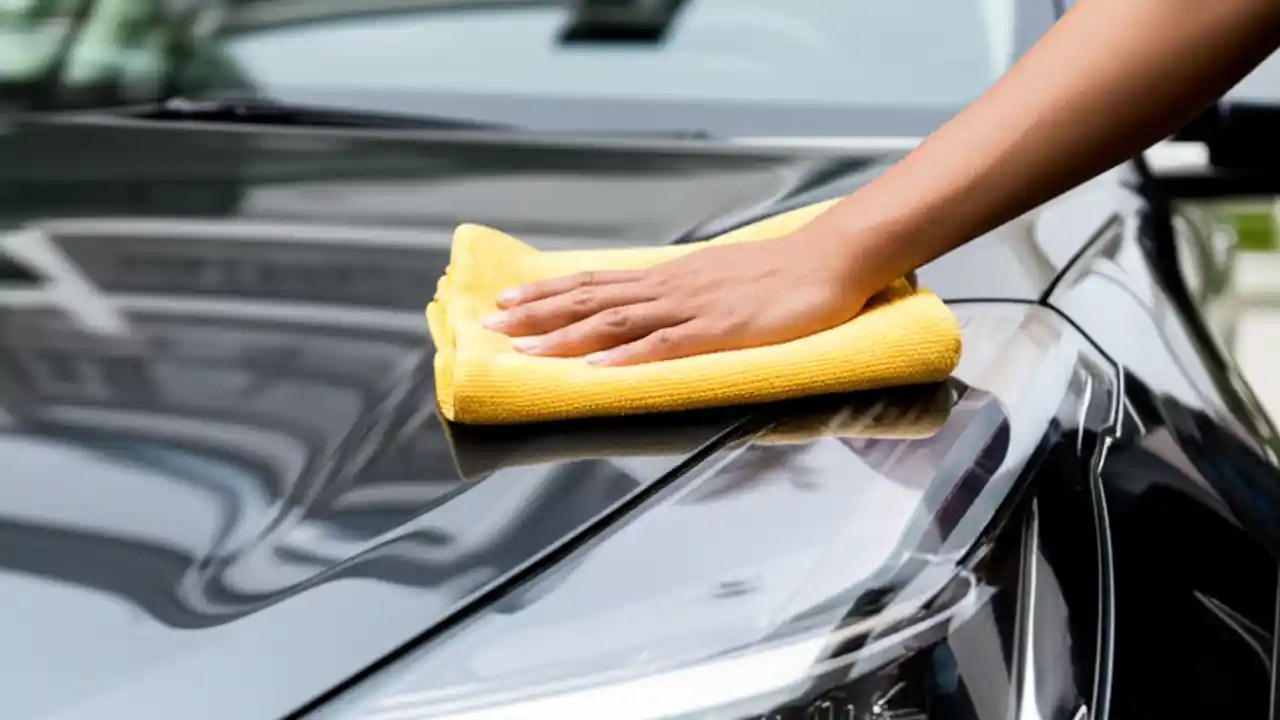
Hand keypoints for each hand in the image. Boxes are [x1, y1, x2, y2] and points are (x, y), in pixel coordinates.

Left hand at [481, 233, 871, 365]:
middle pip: (591, 299)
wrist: (834, 258)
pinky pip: (664, 345)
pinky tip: (594, 368)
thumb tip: (651, 304)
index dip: (549, 293)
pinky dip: (625, 356)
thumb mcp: (723, 278)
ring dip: (565, 334)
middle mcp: (671, 287)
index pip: (597, 283)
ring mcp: (693, 308)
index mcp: (671, 277)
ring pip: (615, 320)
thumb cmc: (784, 271)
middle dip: (537, 313)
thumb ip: (686, 292)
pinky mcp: (720, 330)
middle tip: (492, 324)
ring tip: (524, 347)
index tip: (510, 300)